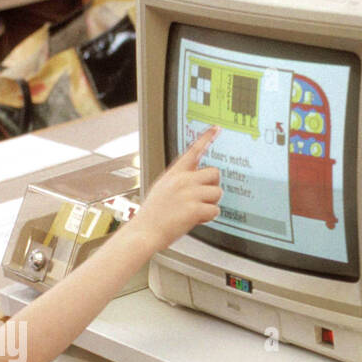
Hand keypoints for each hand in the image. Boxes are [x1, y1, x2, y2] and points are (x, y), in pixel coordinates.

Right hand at [131, 126, 221, 254]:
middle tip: (203, 197)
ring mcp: (189, 194)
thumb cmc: (152, 216)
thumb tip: (196, 181)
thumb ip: (178, 182)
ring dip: (211, 204)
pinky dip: (209, 217)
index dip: (206, 138)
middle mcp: (183, 180)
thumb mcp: (161, 190)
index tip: (216, 128)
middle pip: (214, 173)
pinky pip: (215, 210)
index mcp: (174, 174)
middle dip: (213, 186)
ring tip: (195, 211)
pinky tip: (196, 220)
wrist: (144, 233)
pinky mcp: (195, 209)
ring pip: (218, 193)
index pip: (193, 151)